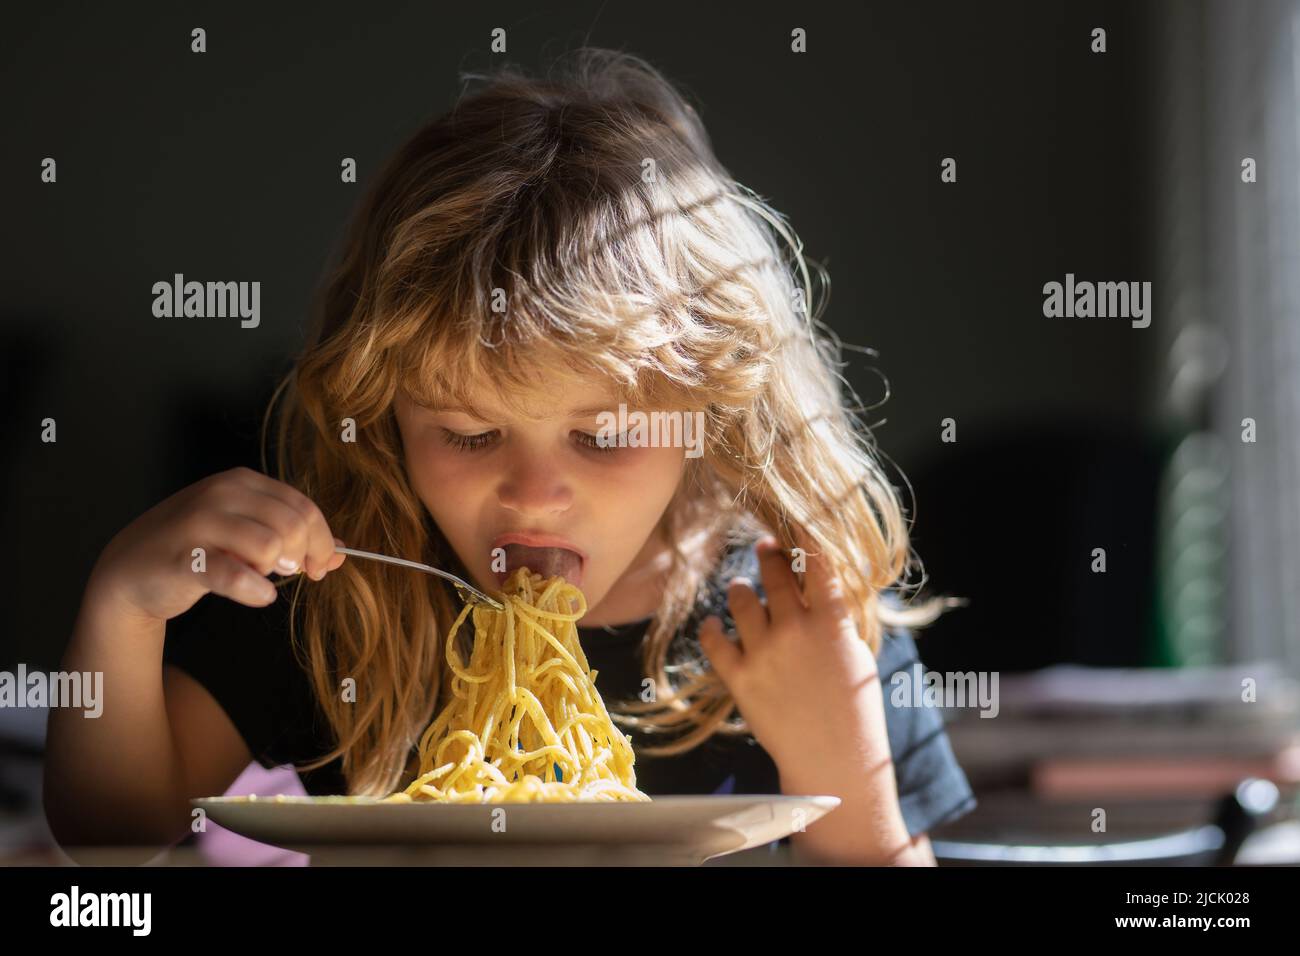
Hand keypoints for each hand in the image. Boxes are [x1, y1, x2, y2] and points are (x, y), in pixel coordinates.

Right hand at [88, 466, 347, 624]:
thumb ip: (291, 537)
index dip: (321, 540)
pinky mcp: (182, 559)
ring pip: (270, 546)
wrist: (130, 572)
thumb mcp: (246, 534)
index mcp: (241, 483)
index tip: (319, 566)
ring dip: (273, 571)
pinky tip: (258, 594)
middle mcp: (221, 494)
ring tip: (259, 577)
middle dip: (301, 556)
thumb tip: (340, 553)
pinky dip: (255, 590)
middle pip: (292, 525)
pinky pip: (235, 575)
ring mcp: (198, 524)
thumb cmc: (195, 551)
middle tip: (290, 573)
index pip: (303, 506)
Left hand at [697, 534, 884, 783]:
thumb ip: (834, 614)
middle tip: (765, 548)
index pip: (815, 561)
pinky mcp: (740, 678)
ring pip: (740, 598)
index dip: (802, 535)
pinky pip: (714, 640)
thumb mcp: (856, 651)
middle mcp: (795, 629)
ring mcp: (764, 652)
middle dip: (767, 554)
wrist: (834, 759)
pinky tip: (716, 625)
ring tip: (742, 589)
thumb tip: (815, 579)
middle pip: (772, 571)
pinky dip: (712, 629)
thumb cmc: (853, 705)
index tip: (794, 522)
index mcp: (831, 621)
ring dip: (740, 588)